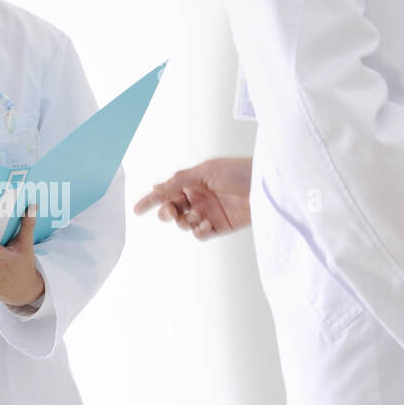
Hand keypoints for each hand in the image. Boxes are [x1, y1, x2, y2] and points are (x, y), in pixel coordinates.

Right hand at [133, 157, 252, 239]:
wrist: (266, 186)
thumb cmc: (241, 170)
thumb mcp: (206, 171)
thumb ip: (179, 181)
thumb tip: (157, 187)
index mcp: (194, 181)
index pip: (167, 191)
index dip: (151, 200)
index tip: (137, 210)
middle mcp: (200, 196)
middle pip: (172, 210)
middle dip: (167, 212)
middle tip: (171, 211)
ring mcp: (210, 212)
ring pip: (185, 223)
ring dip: (186, 221)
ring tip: (197, 216)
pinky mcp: (221, 226)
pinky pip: (201, 234)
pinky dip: (199, 231)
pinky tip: (205, 225)